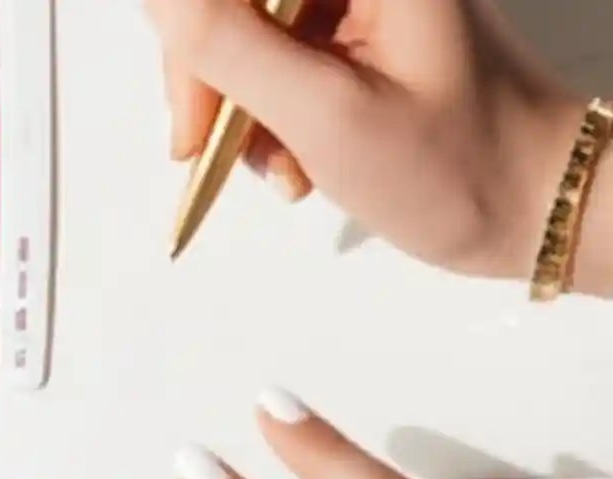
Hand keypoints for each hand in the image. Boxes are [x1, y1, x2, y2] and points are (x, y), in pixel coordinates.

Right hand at [144, 0, 592, 282]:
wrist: (536, 207)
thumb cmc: (456, 167)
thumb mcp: (325, 112)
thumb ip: (225, 45)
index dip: (192, 32)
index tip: (192, 114)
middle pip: (232, 2)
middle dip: (213, 78)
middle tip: (212, 149)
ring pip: (244, 32)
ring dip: (241, 107)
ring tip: (283, 168)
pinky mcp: (355, 31)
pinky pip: (274, 56)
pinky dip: (268, 113)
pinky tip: (296, 158)